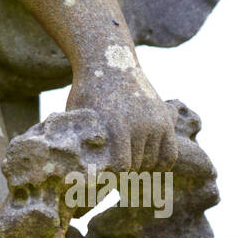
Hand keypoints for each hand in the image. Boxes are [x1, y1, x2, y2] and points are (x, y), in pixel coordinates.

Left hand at [67, 52, 177, 172]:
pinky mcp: (165, 119)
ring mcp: (156, 122)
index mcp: (118, 125)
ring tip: (126, 166)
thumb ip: (76, 139)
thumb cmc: (88, 91)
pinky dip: (161, 164)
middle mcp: (141, 124)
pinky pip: (170, 154)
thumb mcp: (77, 114)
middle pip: (137, 165)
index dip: (111, 175)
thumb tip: (67, 167)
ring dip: (140, 168)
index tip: (103, 174)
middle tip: (112, 173)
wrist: (111, 63)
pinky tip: (147, 166)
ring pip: (153, 162)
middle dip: (124, 172)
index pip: (122, 166)